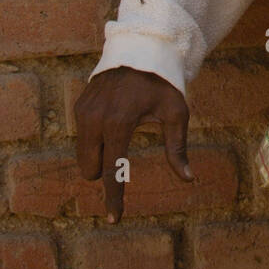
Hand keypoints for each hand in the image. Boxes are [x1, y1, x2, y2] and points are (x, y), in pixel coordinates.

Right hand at [75, 66, 191, 222]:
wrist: (140, 48)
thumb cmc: (163, 83)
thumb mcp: (176, 112)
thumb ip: (178, 148)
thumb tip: (189, 179)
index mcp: (119, 123)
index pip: (113, 170)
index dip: (114, 198)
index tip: (114, 220)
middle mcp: (96, 119)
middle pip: (92, 168)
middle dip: (107, 169)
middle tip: (127, 151)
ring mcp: (84, 112)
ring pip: (84, 155)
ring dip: (100, 154)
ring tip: (123, 130)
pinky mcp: (79, 106)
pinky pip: (83, 137)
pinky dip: (95, 138)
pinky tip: (114, 119)